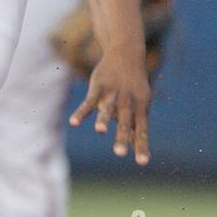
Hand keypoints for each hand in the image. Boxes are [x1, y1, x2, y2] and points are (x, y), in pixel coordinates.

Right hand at [69, 41, 151, 164]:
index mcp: (141, 108)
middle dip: (122, 137)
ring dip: (103, 120)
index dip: (142, 146)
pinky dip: (82, 112)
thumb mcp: (140, 101)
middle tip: (120, 153)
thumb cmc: (134, 84)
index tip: (142, 163)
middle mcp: (128, 102)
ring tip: (100, 131)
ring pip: (108, 109)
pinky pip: (89, 101)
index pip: (142, 130)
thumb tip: (136, 143)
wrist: (127, 53)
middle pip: (125, 122)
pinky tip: (74, 122)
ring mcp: (113, 93)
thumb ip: (135, 123)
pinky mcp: (99, 87)